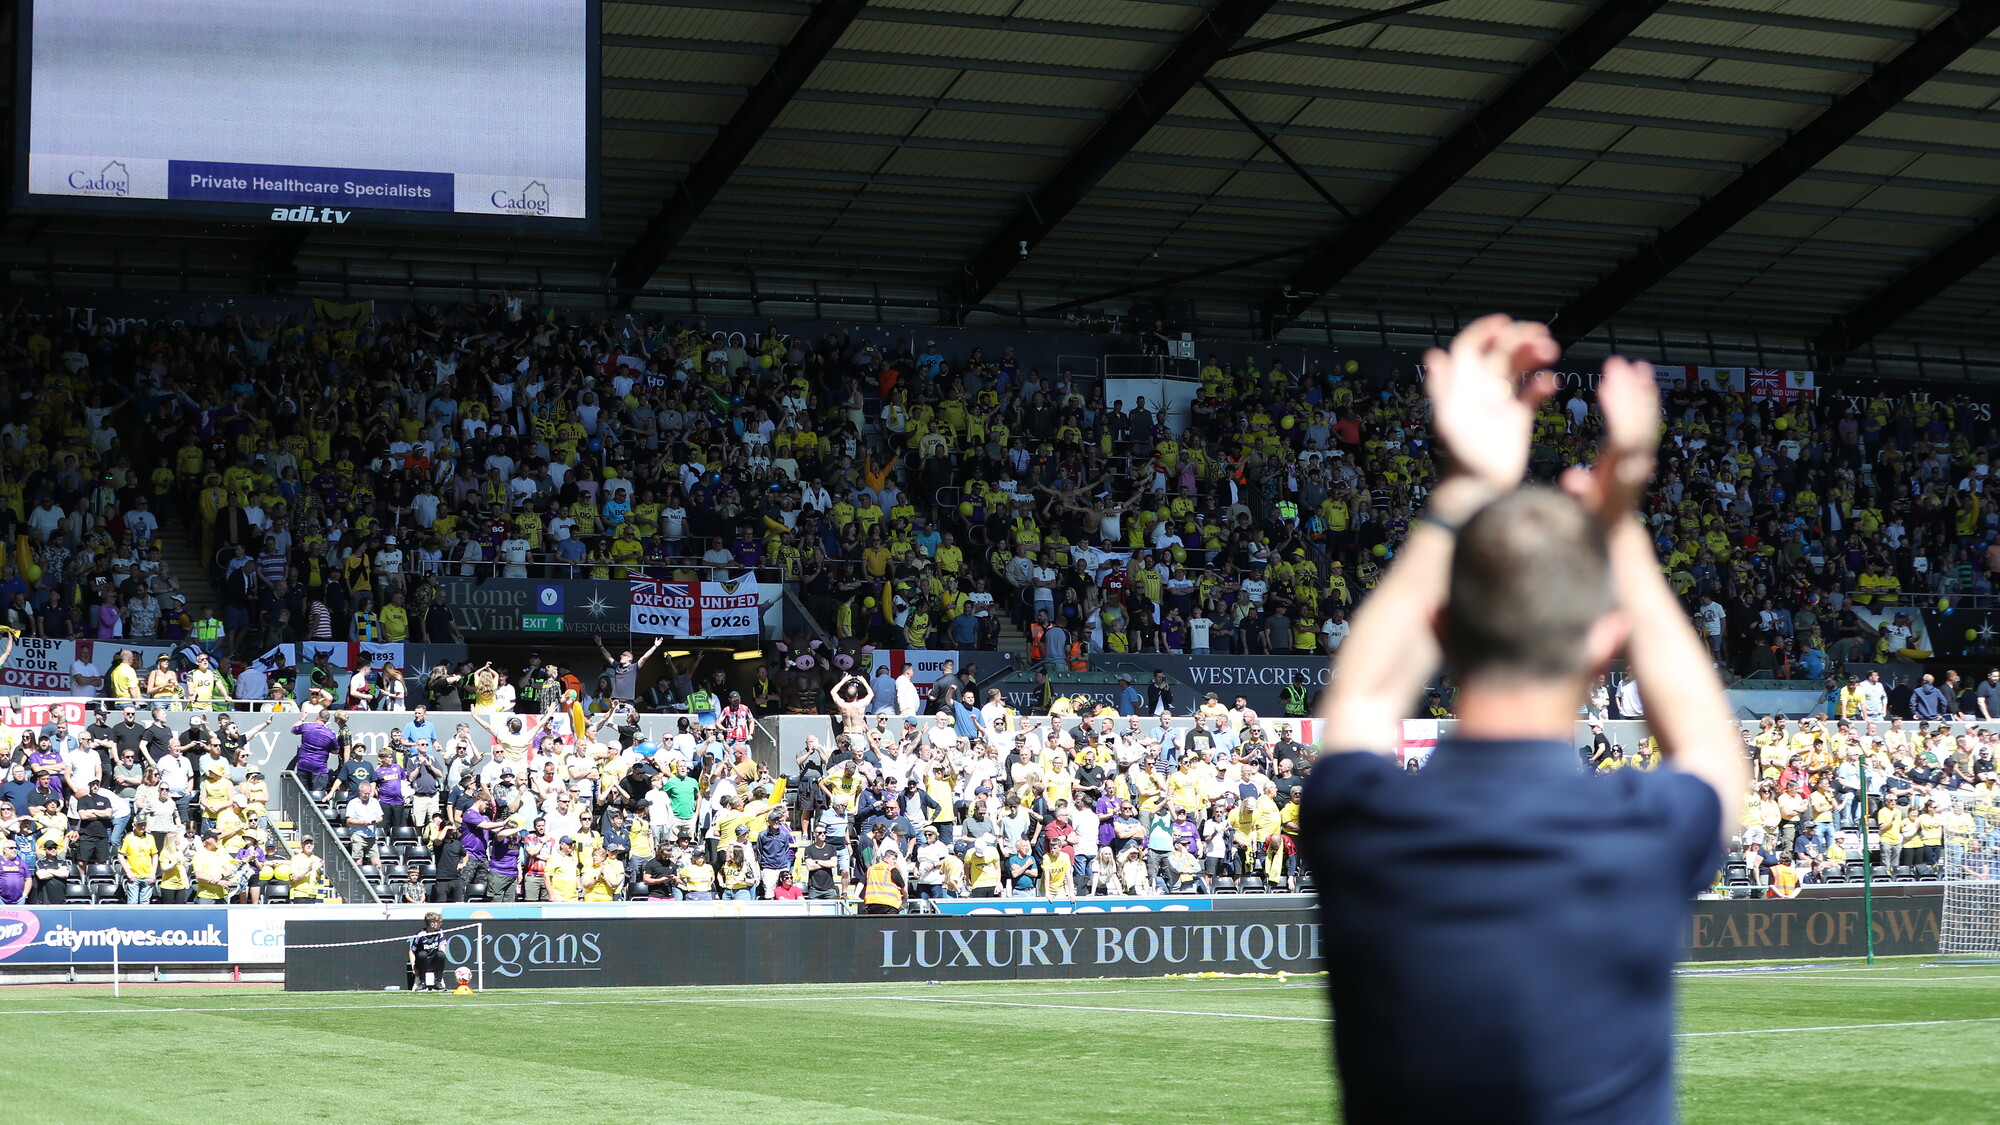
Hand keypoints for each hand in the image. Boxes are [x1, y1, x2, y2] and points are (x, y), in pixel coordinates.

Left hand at [1423, 315, 1559, 490]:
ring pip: (1518, 367)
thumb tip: (1433, 354)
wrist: (1481, 488)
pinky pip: (1532, 392)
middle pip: (1499, 352)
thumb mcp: (1450, 419)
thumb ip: (1443, 386)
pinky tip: (1550, 384)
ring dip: (1534, 355)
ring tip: (1550, 351)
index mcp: (1462, 386)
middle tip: (1541, 336)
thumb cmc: (1462, 456)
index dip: (1484, 331)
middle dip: (1519, 338)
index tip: (1505, 322)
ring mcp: (1500, 402)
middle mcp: (1481, 390)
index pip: (1470, 348)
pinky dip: (1543, 383)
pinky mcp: (1518, 417)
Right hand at [1559, 357, 1661, 520]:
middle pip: (1637, 423)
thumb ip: (1580, 496)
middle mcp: (1636, 463)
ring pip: (1646, 421)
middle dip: (1628, 392)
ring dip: (1641, 392)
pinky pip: (1646, 424)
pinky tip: (1641, 383)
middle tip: (1617, 364)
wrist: (1617, 531)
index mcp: (1620, 474)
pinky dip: (1644, 402)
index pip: (1623, 437)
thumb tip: (1573, 480)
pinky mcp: (1641, 454)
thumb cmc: (1594, 522)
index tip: (1605, 386)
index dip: (1617, 411)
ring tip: (1636, 365)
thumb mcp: (1583, 514)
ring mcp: (1642, 458)